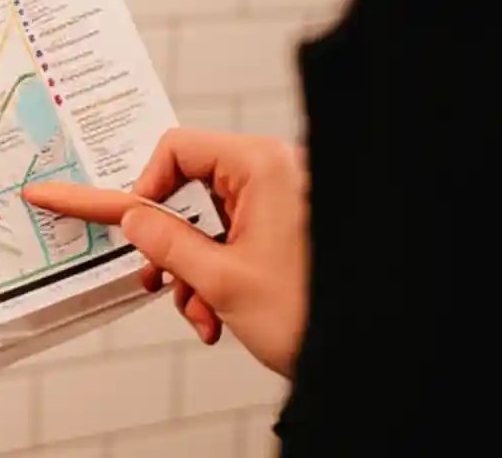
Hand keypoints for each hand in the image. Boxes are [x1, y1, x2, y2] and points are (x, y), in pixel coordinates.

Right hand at [23, 128, 307, 376]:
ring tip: (199, 313)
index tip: (136, 226)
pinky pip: (231, 239)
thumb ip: (167, 243)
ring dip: (192, 270)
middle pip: (191, 189)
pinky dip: (216, 276)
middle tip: (158, 278)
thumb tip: (134, 220)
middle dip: (171, 244)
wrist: (368, 353)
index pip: (179, 148)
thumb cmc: (311, 312)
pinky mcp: (286, 229)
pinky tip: (216, 316)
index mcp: (262, 167)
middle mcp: (274, 175)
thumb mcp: (221, 280)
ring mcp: (281, 203)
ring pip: (208, 222)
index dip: (148, 186)